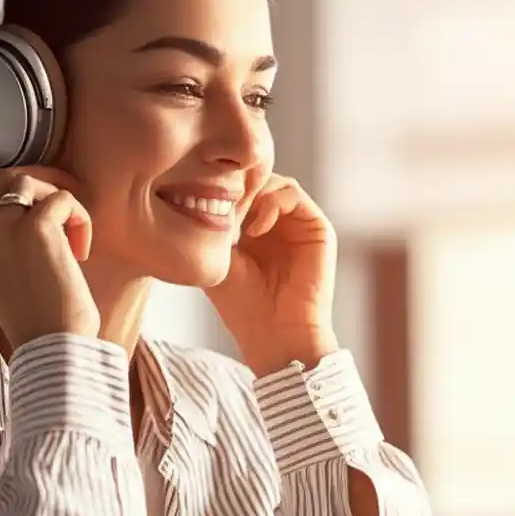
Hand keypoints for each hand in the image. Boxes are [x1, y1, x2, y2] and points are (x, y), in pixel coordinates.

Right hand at [0, 134, 98, 351]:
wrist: (52, 347)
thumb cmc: (39, 319)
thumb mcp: (3, 275)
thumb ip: (3, 240)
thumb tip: (31, 207)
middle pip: (2, 178)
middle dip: (38, 182)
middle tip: (64, 207)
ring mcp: (4, 228)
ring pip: (32, 181)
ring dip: (61, 200)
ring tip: (75, 237)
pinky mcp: (36, 228)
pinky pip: (63, 199)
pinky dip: (80, 218)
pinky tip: (82, 249)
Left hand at [204, 173, 338, 375]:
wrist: (276, 335)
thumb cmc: (243, 307)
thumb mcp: (218, 260)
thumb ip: (213, 225)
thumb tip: (197, 191)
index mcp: (254, 230)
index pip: (239, 189)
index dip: (220, 188)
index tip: (200, 201)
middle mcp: (279, 223)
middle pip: (257, 180)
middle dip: (235, 185)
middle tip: (216, 202)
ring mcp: (299, 224)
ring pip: (274, 181)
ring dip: (251, 192)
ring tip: (235, 218)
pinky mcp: (317, 228)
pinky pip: (293, 194)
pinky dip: (271, 202)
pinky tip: (254, 230)